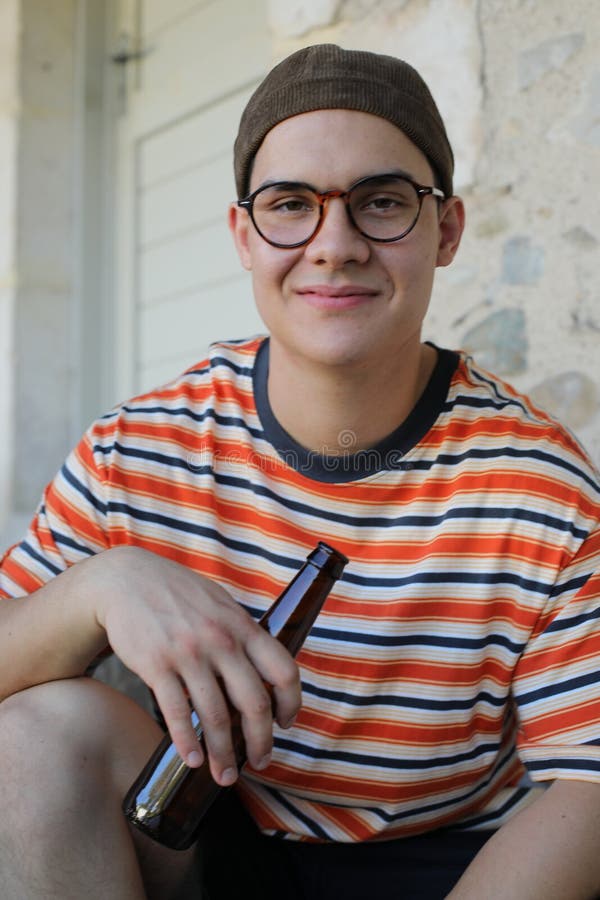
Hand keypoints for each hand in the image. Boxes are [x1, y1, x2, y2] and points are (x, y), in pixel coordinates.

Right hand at [87, 546, 300, 784]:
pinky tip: (192, 760)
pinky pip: (177, 714)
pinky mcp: (156, 666)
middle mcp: (221, 640)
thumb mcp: (220, 603)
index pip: (284, 670)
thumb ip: (242, 633)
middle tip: (260, 762)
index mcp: (243, 626)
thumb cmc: (177, 594)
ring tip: (225, 775)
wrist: (125, 581)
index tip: (286, 724)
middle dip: (261, 741)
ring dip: (223, 754)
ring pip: (216, 717)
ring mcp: (189, 654)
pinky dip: (187, 743)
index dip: (291, 704)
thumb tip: (265, 667)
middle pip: (254, 703)